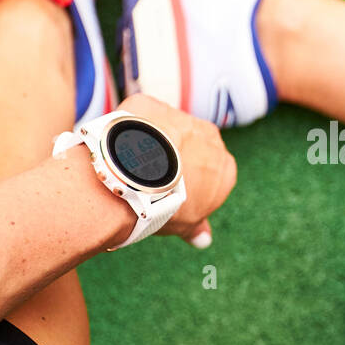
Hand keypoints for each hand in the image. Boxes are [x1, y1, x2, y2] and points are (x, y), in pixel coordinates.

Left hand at [117, 93, 236, 245]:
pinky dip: (130, 128)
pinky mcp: (151, 104)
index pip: (211, 175)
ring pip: (166, 129)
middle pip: (194, 148)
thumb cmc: (163, 206)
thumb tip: (203, 240)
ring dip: (153, 141)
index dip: (192, 185)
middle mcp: (210, 137)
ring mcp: (181, 116)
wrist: (134, 177)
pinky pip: (140, 116)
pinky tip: (118, 146)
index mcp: (225, 167)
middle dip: (175, 159)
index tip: (172, 194)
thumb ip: (196, 228)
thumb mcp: (183, 224)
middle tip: (150, 180)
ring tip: (130, 163)